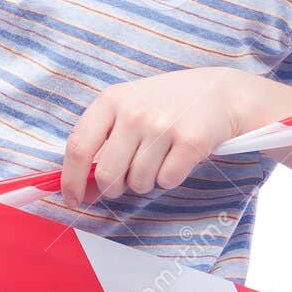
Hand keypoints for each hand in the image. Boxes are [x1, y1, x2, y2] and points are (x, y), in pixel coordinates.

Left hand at [59, 66, 261, 204]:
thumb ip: (101, 142)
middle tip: (126, 181)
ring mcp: (162, 126)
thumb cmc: (166, 104)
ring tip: (158, 159)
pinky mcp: (190, 141)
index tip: (72, 199)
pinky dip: (169, 178)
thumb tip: (81, 188)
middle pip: (107, 175)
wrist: (220, 93)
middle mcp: (134, 112)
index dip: (71, 180)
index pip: (78, 147)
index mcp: (111, 100)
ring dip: (146, 181)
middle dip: (114, 188)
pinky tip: (176, 158)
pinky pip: (166, 181)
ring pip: (138, 182)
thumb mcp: (128, 108)